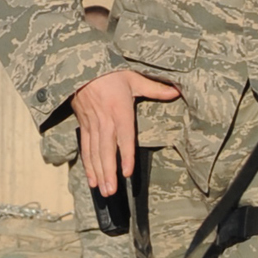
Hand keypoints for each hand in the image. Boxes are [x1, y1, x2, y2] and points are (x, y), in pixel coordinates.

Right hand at [71, 70, 180, 195]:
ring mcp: (92, 124)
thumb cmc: (109, 71)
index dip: (125, 155)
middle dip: (108, 172)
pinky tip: (91, 178)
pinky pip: (85, 147)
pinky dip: (87, 164)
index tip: (127, 173)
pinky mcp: (83, 125)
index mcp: (119, 110)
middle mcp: (104, 121)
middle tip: (111, 192)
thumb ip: (155, 89)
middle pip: (106, 151)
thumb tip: (177, 92)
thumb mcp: (133, 78)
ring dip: (98, 173)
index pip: (124, 137)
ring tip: (103, 191)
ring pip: (94, 153)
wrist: (79, 64)